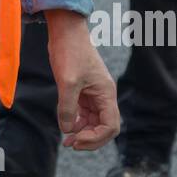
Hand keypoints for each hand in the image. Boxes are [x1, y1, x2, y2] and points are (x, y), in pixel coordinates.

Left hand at [45, 8, 119, 150]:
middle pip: (104, 126)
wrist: (65, 31)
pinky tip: (66, 125)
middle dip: (89, 138)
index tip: (77, 140)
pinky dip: (77, 121)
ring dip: (82, 132)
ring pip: (94, 121)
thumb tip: (68, 130)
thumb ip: (68, 108)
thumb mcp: (67, 82)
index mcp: (106, 93)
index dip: (96, 138)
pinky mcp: (83, 90)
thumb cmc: (70, 52)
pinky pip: (84, 112)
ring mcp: (94, 93)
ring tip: (67, 139)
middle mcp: (103, 95)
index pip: (111, 126)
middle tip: (70, 144)